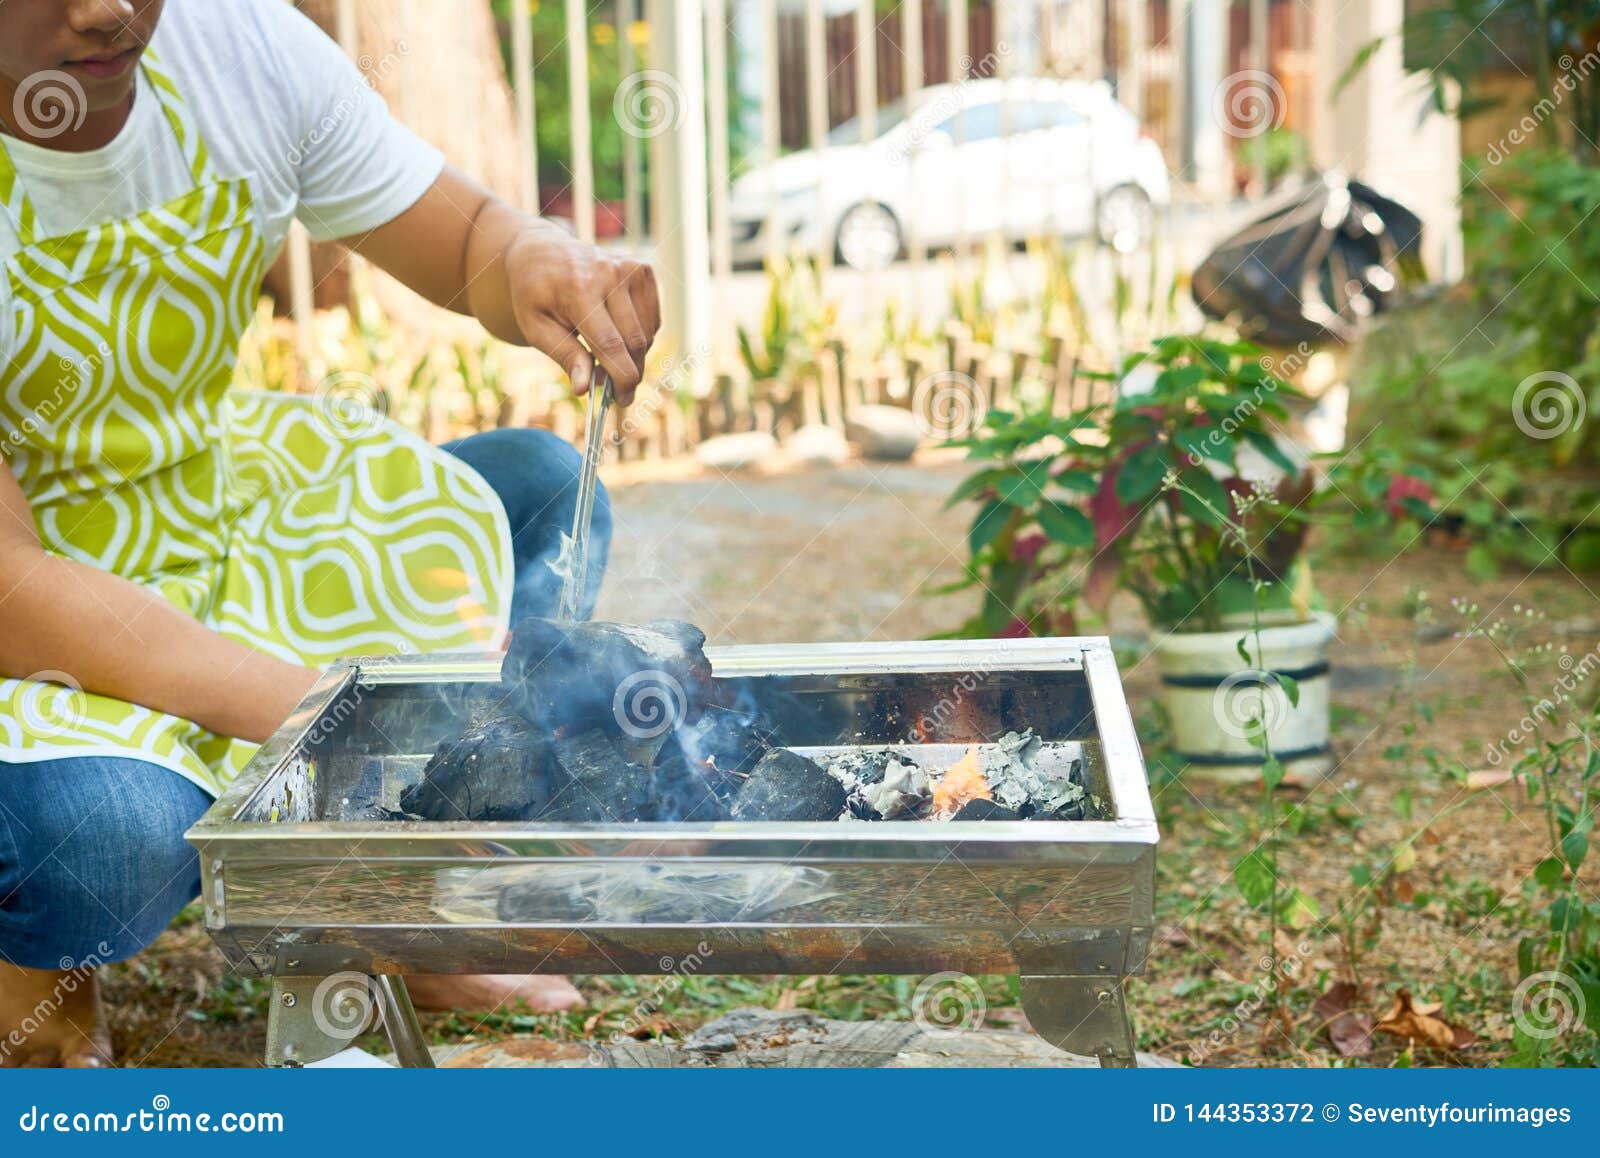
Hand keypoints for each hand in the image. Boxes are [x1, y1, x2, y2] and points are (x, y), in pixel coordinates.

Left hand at [503, 222, 659, 404]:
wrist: (544, 251)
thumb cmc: (536, 294)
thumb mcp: (536, 327)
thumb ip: (564, 355)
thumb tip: (585, 389)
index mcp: (579, 289)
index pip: (611, 344)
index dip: (620, 379)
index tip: (622, 401)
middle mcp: (611, 274)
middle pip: (635, 343)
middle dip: (629, 373)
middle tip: (614, 389)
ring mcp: (631, 268)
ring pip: (647, 334)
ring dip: (633, 356)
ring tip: (606, 356)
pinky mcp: (643, 270)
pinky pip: (653, 320)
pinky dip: (640, 336)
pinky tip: (617, 331)